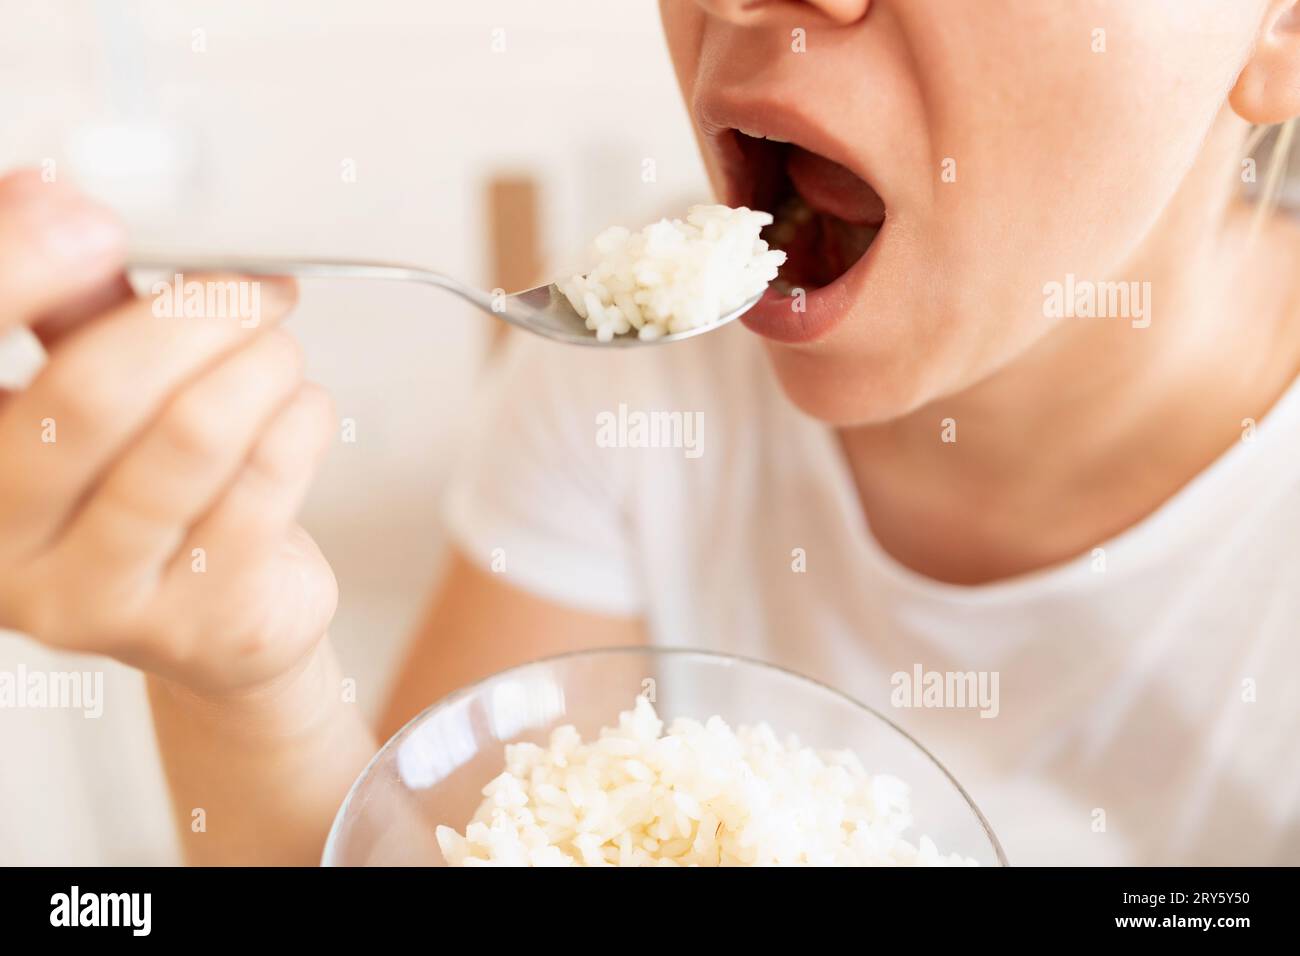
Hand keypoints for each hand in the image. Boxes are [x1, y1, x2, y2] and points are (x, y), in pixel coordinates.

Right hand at [0, 169, 337, 694]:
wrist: (216, 614)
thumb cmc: (147, 490)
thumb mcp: (92, 391)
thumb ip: (73, 309)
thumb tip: (57, 203)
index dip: (19, 266)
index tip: (95, 222)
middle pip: (90, 393)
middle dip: (196, 317)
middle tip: (252, 291)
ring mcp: (90, 601)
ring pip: (191, 438)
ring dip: (261, 368)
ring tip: (280, 354)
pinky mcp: (191, 624)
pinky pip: (264, 487)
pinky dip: (300, 423)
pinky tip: (302, 412)